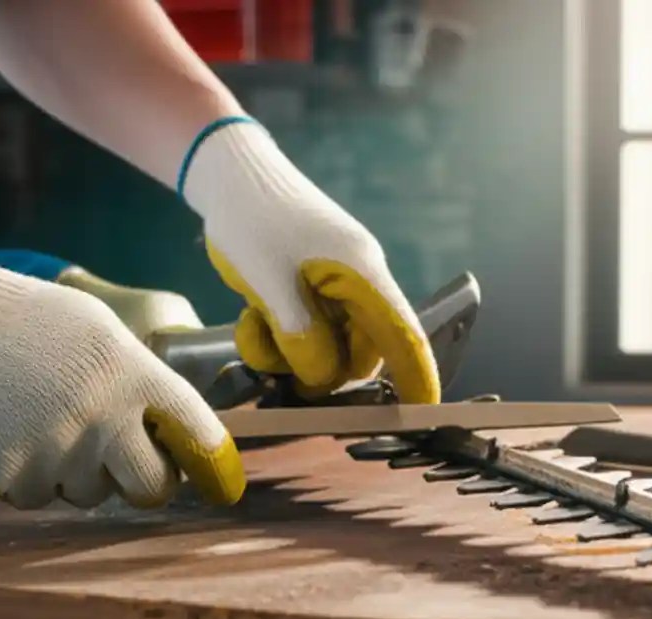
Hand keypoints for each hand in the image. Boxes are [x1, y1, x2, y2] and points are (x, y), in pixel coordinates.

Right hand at [0, 214, 243, 508]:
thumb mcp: (101, 333)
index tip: (224, 486)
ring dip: (76, 472)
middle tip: (127, 461)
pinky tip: (10, 431)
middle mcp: (104, 421)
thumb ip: (143, 381)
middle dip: (146, 481)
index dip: (217, 468)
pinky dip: (28, 475)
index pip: (200, 436)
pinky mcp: (11, 478)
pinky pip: (36, 497)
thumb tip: (176, 428)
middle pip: (152, 488)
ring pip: (88, 493)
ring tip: (43, 419)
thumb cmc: (26, 319)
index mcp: (136, 377)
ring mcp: (57, 454)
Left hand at [179, 120, 439, 403]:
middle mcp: (359, 283)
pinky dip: (279, 336)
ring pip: (328, 346)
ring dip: (290, 352)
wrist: (228, 173)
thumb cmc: (251, 220)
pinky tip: (252, 316)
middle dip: (321, 368)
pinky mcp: (311, 288)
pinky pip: (307, 331)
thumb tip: (323, 377)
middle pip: (360, 352)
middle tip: (277, 361)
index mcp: (363, 275)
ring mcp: (335, 286)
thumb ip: (301, 335)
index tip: (423, 413)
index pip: (404, 335)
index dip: (418, 376)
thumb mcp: (269, 283)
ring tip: (254, 325)